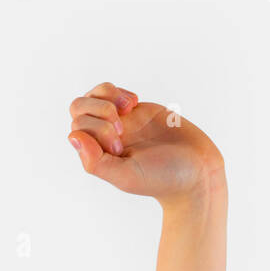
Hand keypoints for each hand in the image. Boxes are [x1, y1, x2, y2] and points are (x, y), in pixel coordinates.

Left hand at [67, 81, 224, 206]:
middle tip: (122, 128)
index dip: (96, 130)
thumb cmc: (162, 179)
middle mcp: (104, 139)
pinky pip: (111, 92)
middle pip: (79, 108)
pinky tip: (134, 103)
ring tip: (127, 108)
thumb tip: (72, 136)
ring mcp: (119, 122)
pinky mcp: (135, 110)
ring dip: (106, 96)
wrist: (197, 170)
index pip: (78, 128)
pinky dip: (118, 92)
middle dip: (99, 111)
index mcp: (98, 156)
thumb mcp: (126, 176)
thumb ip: (96, 162)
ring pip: (93, 96)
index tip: (120, 147)